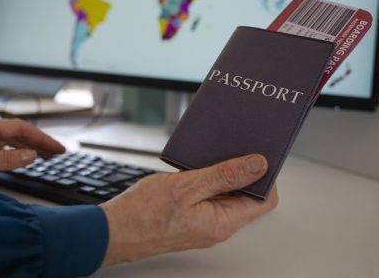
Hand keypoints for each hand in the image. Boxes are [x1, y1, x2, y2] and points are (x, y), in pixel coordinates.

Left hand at [0, 118, 64, 198]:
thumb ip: (5, 159)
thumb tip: (30, 155)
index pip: (21, 128)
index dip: (42, 138)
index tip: (57, 148)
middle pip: (17, 133)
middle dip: (39, 142)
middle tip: (57, 152)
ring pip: (10, 141)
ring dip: (28, 147)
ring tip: (46, 156)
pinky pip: (0, 150)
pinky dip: (15, 154)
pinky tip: (21, 159)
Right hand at [100, 154, 277, 265]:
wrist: (113, 230)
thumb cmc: (143, 214)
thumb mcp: (187, 186)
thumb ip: (224, 175)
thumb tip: (257, 165)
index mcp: (222, 222)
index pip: (263, 200)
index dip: (265, 176)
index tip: (256, 154)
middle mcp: (216, 224)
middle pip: (245, 195)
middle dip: (241, 169)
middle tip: (231, 147)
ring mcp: (203, 221)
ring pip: (225, 193)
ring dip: (221, 172)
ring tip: (208, 155)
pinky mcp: (191, 215)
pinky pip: (208, 194)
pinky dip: (206, 177)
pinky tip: (193, 166)